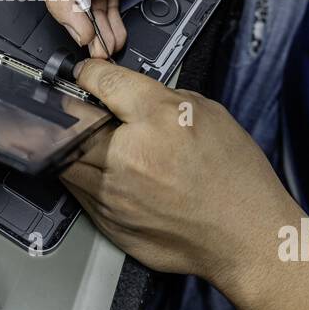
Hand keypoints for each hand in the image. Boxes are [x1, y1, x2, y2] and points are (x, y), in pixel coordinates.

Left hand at [60, 60, 300, 289]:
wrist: (244, 237)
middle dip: (68, 106)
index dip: (89, 72)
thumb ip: (161, 98)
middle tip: (74, 103)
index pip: (103, 82)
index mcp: (158, 120)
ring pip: (64, 157)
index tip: (86, 73)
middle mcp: (129, 156)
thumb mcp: (209, 114)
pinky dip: (79, 172)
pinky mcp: (107, 221)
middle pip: (71, 119)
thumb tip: (126, 91)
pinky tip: (97, 167)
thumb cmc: (235, 179)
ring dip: (67, 142)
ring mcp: (113, 193)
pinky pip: (76, 188)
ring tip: (82, 136)